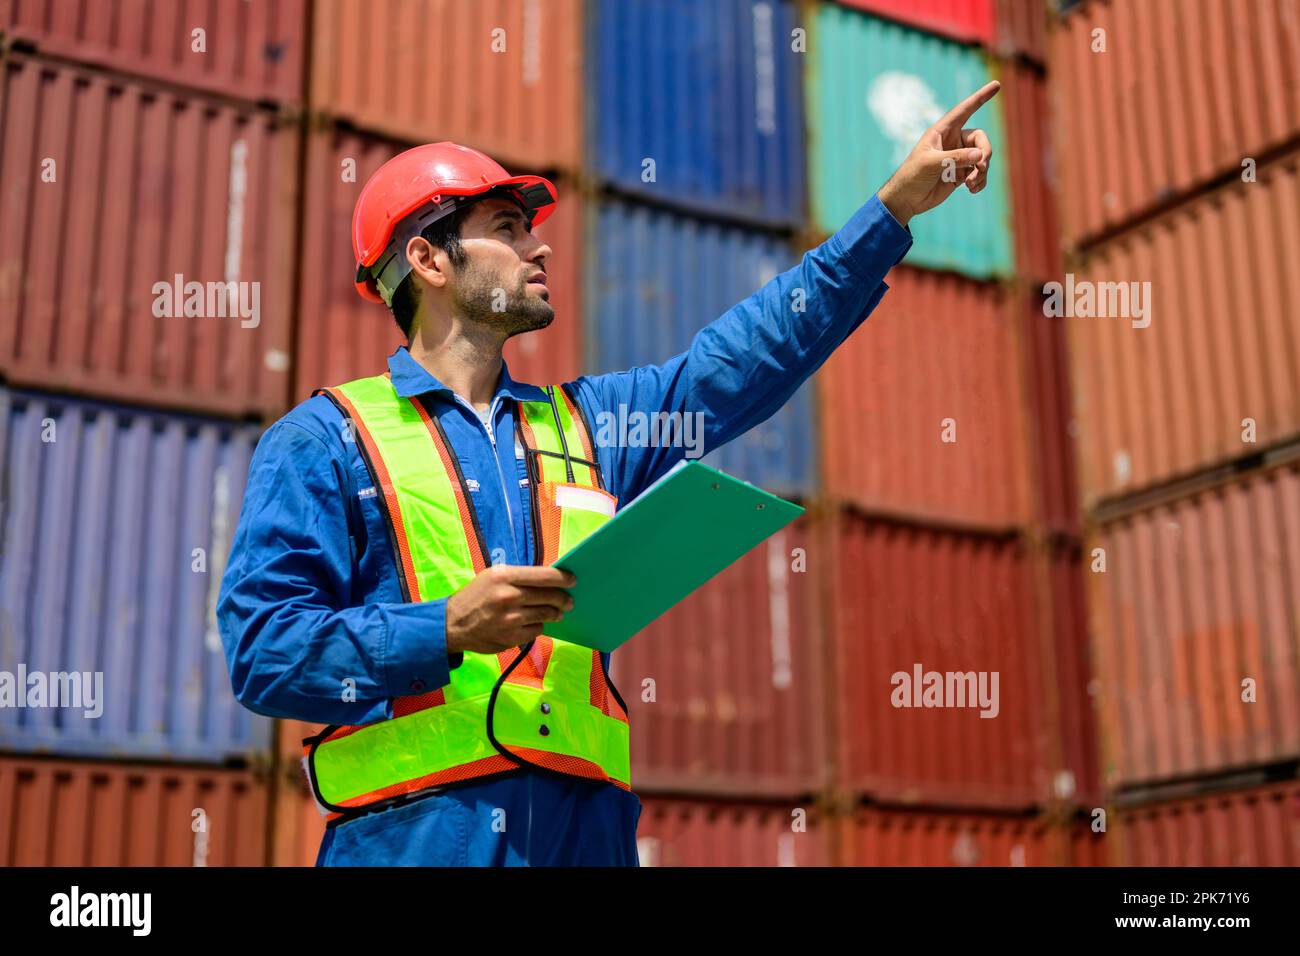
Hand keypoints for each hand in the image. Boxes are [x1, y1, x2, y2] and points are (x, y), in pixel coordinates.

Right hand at [445, 564, 575, 654]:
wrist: (452, 624)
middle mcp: (509, 596)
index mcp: (504, 576)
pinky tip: (533, 622)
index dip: (563, 578)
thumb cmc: (475, 596)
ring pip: (546, 615)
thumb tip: (549, 578)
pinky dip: (538, 626)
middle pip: (549, 596)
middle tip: (568, 601)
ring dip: (554, 614)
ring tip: (556, 613)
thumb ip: (518, 577)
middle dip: (563, 599)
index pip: (544, 575)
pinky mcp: (511, 637)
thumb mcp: (492, 577)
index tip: (573, 580)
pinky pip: (536, 630)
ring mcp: (510, 619)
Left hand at [876, 81, 999, 227]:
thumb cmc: (912, 175)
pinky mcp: (961, 174)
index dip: (981, 97)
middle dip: (985, 153)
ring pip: (982, 158)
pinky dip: (980, 181)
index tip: (997, 84)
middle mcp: (953, 141)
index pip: (965, 110)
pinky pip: (979, 174)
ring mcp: (958, 158)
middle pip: (980, 139)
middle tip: (980, 168)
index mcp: (943, 131)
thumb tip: (980, 155)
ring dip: (982, 171)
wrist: (906, 199)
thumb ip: (955, 158)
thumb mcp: (931, 163)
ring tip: (971, 185)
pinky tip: (972, 190)